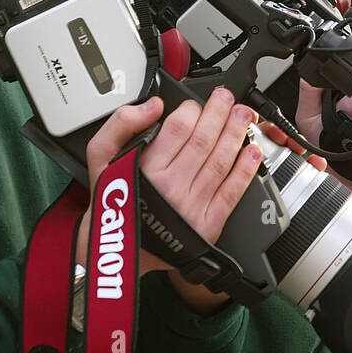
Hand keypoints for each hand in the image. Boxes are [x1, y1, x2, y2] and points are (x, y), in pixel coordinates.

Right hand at [80, 92, 262, 282]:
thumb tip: (152, 106)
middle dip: (220, 114)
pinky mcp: (207, 225)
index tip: (196, 103)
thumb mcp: (99, 158)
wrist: (119, 253)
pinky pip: (231, 193)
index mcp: (147, 168)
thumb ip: (120, 124)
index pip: (179, 127)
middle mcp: (171, 186)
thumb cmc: (113, 204)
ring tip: (244, 116)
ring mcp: (192, 206)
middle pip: (204, 140)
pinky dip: (245, 171)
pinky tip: (252, 153)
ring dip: (236, 134)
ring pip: (220, 161)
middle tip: (228, 99)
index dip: (192, 109)